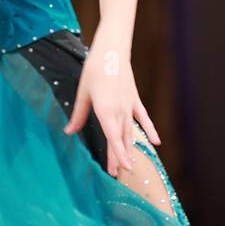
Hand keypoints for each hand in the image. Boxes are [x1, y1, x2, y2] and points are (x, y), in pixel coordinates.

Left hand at [64, 42, 160, 178]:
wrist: (112, 50)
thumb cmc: (94, 69)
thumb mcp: (83, 93)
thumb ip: (78, 115)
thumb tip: (68, 132)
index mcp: (105, 109)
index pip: (112, 137)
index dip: (117, 154)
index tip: (121, 169)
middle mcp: (119, 110)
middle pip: (121, 138)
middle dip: (119, 157)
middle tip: (118, 175)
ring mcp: (129, 106)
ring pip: (130, 131)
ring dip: (129, 149)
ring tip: (128, 166)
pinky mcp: (135, 99)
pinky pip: (143, 118)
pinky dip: (149, 130)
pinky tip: (156, 142)